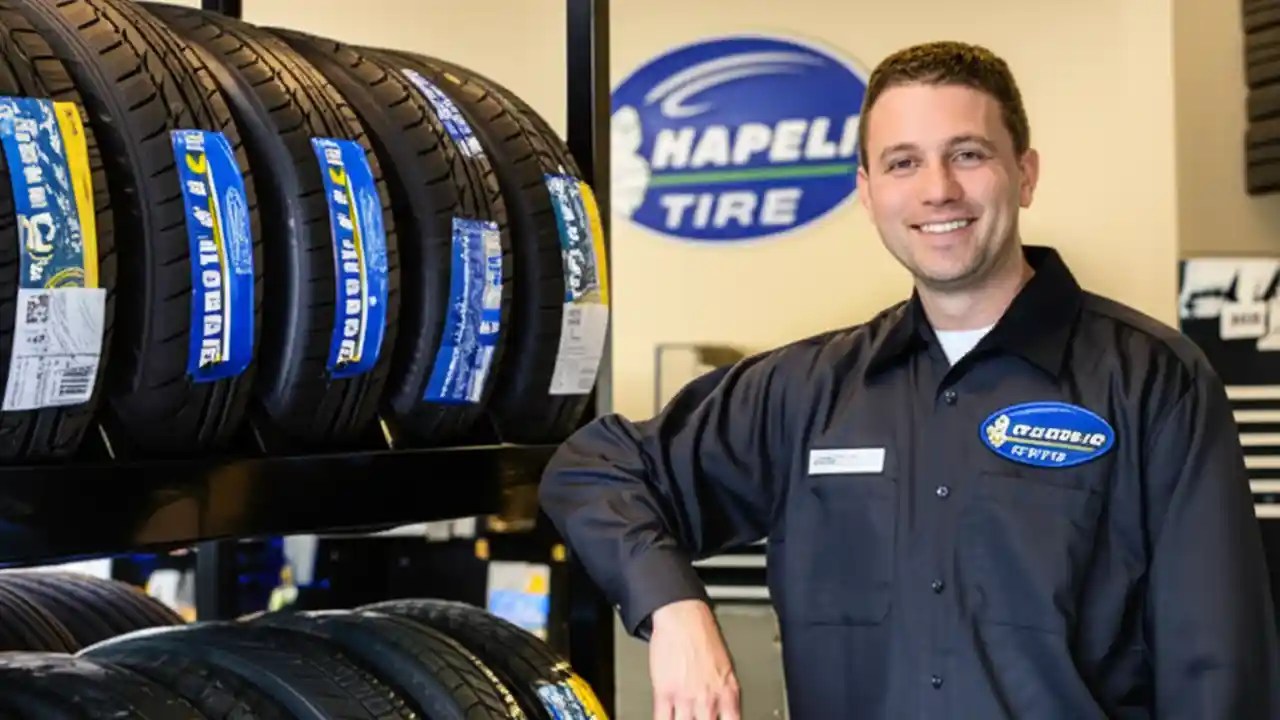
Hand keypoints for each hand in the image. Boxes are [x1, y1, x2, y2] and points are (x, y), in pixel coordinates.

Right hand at [649, 599, 740, 719]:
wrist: (683, 617)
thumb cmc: (703, 635)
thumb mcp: (726, 667)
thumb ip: (724, 693)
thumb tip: (723, 710)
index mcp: (728, 692)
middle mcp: (709, 699)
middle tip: (694, 718)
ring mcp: (686, 698)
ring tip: (680, 718)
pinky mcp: (664, 693)